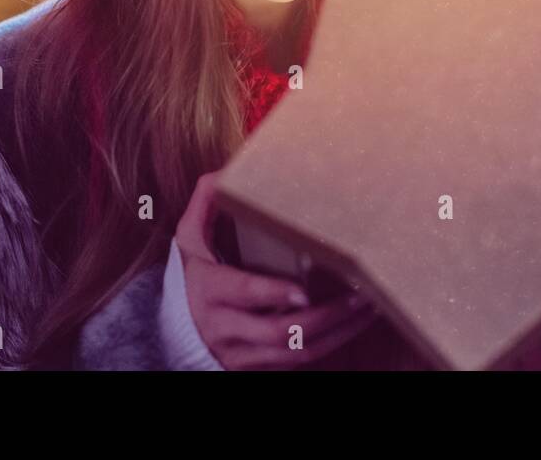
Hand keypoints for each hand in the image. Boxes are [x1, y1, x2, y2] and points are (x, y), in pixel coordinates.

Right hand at [175, 172, 377, 368]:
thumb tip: (223, 173)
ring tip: (367, 309)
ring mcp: (244, 353)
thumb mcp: (189, 241)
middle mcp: (227, 327)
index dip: (274, 293)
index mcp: (212, 291)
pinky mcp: (258, 366)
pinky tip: (354, 325)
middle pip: (280, 331)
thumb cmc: (192, 278)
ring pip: (296, 353)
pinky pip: (299, 363)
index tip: (304, 290)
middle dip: (325, 317)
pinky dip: (330, 345)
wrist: (173, 332)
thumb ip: (204, 205)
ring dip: (337, 333)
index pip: (244, 294)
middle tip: (359, 296)